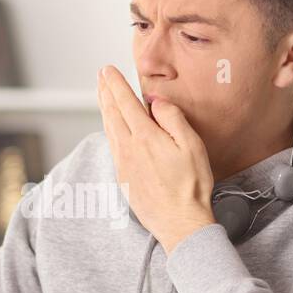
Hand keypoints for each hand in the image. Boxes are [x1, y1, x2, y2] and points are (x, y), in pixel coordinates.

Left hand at [97, 65, 215, 252]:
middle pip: (111, 113)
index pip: (125, 102)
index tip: (108, 70)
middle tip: (101, 77)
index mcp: (145, 136)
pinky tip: (110, 127)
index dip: (115, 83)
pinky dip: (108, 129)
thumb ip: (172, 118)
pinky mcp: (123, 177)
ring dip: (104, 108)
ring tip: (102, 95)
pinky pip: (112, 145)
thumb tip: (155, 101)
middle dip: (105, 92)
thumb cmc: (191, 186)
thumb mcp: (191, 145)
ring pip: (109, 129)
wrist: (179, 223)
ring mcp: (123, 164)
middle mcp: (128, 148)